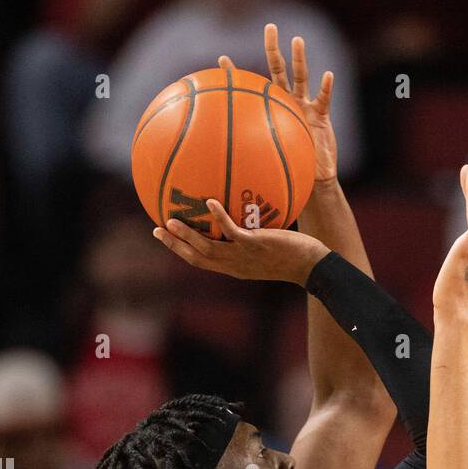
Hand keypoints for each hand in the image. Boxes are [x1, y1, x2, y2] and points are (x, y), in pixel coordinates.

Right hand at [153, 199, 328, 283]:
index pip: (202, 262)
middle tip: (156, 230)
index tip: (165, 238)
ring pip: (208, 248)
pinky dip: (219, 217)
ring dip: (187, 235)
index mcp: (234, 267)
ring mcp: (244, 256)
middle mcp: (235, 265)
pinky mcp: (256, 245)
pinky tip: (209, 201)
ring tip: (170, 220)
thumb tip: (245, 213)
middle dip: (175, 246)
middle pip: (197, 258)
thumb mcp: (267, 248)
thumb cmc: (293, 255)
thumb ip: (252, 235)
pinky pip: (233, 231)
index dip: (181, 252)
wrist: (312, 266)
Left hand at [219, 23, 336, 183]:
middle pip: (279, 68)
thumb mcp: (262, 162)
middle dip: (273, 48)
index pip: (251, 87)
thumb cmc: (287, 169)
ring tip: (297, 40)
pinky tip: (328, 75)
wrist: (312, 179)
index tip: (221, 59)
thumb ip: (245, 157)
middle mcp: (287, 101)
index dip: (236, 73)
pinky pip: (323, 99)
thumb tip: (214, 169)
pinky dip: (326, 87)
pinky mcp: (321, 115)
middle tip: (269, 27)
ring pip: (302, 76)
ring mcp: (305, 106)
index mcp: (271, 108)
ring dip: (300, 58)